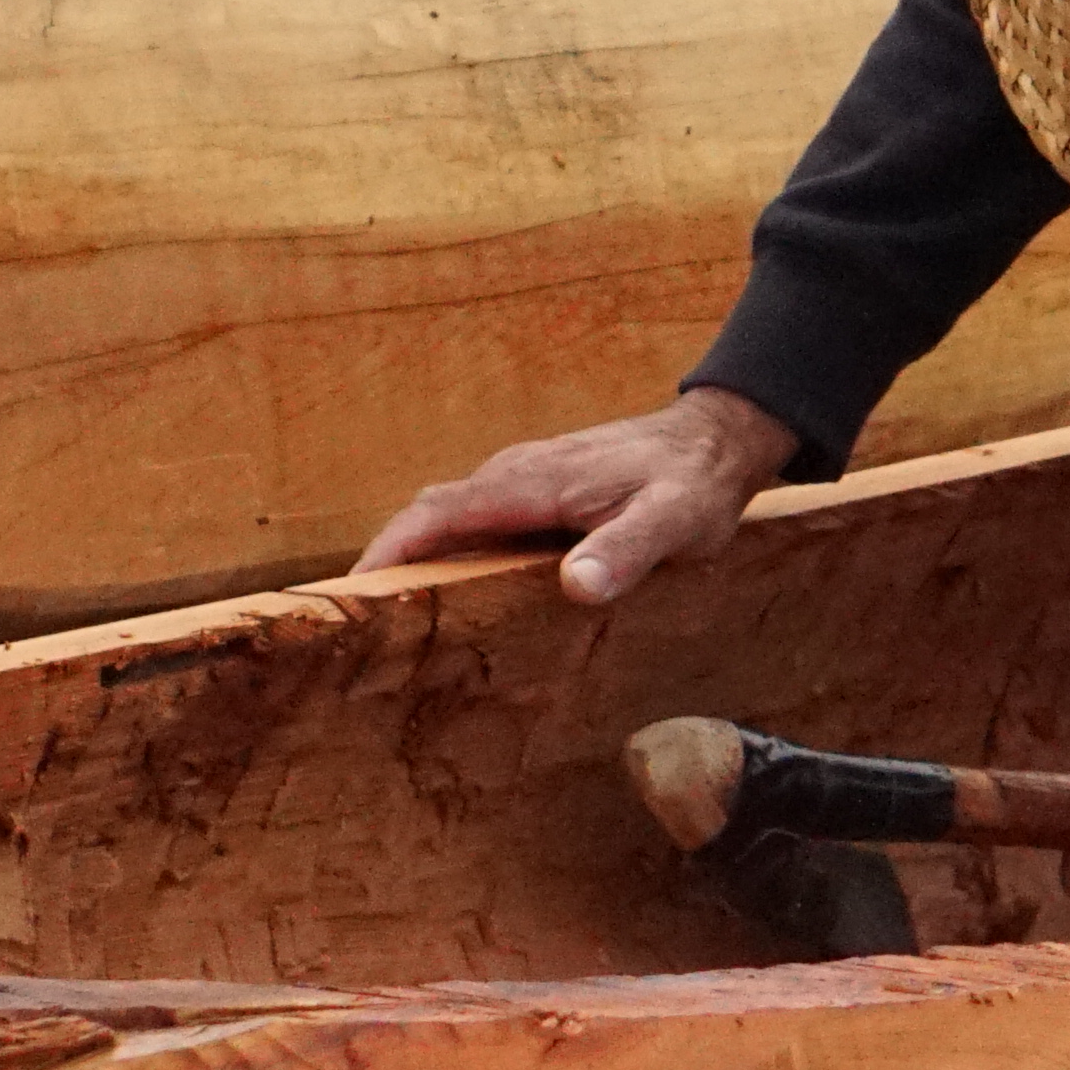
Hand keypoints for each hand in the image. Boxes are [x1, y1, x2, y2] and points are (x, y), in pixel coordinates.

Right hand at [350, 388, 802, 605]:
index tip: (354, 595)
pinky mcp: (531, 490)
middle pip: (427, 515)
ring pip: (446, 516)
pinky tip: (449, 593)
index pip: (438, 514)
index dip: (389, 553)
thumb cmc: (694, 486)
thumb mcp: (673, 524)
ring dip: (412, 558)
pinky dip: (444, 551)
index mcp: (531, 483)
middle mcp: (513, 475)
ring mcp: (520, 479)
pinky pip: (471, 519)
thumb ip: (625, 553)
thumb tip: (576, 587)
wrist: (714, 441)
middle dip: (385, 562)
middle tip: (355, 627)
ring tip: (386, 621)